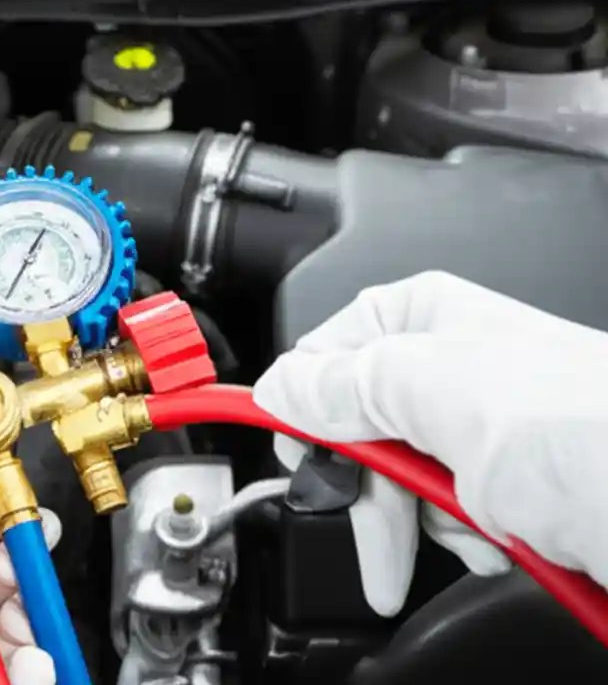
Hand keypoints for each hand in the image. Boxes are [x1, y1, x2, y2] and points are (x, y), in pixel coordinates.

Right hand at [253, 271, 607, 615]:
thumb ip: (346, 385)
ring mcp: (487, 429)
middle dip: (371, 485)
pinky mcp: (515, 486)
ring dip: (421, 519)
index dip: (306, 405)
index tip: (295, 451)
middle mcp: (456, 366)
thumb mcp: (442, 394)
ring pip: (401, 479)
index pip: (329, 351)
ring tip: (472, 529)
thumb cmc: (598, 436)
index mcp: (430, 317)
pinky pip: (449, 516)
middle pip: (359, 426)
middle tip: (372, 523)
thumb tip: (282, 387)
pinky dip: (463, 539)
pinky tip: (499, 541)